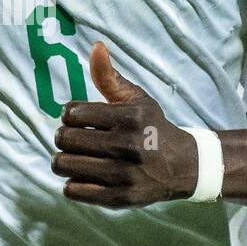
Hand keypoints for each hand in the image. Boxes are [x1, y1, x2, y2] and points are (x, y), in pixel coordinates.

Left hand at [51, 42, 199, 207]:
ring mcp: (123, 175)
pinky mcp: (119, 198)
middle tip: (74, 138)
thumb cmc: (152, 127)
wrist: (183, 166)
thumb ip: (110, 77)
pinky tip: (83, 175)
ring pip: (63, 165)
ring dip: (63, 160)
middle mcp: (127, 146)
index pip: (72, 113)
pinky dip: (71, 183)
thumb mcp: (136, 99)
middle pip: (64, 139)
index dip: (70, 115)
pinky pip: (72, 190)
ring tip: (74, 157)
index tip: (78, 119)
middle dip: (64, 136)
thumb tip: (96, 46)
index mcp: (129, 118)